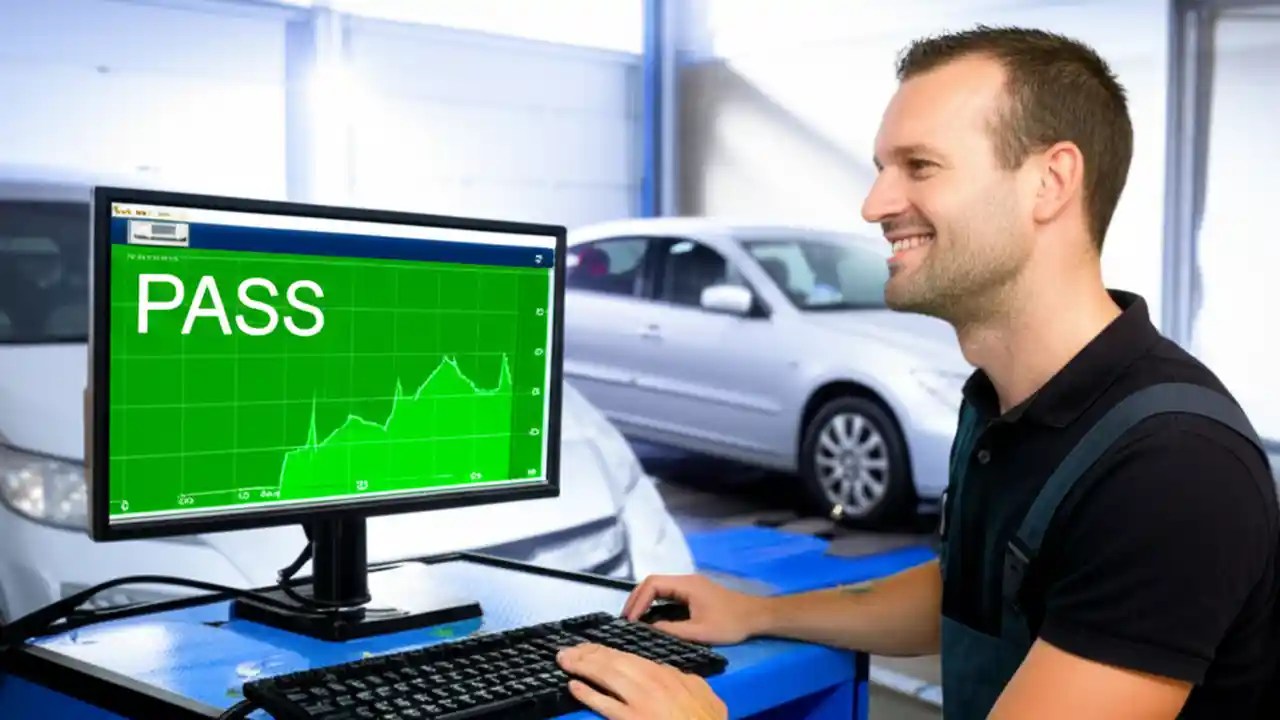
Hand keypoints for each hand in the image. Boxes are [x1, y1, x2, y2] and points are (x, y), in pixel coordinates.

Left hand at [557, 643, 726, 719]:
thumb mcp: (702, 692)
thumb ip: (683, 679)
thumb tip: (667, 672)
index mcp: (666, 674)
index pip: (629, 657)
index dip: (605, 652)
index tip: (590, 648)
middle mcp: (651, 682)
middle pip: (613, 662)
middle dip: (588, 654)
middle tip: (567, 651)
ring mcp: (640, 701)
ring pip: (606, 677)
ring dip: (582, 667)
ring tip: (565, 661)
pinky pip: (605, 705)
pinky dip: (587, 694)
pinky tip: (574, 686)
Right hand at [622, 573, 767, 644]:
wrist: (756, 616)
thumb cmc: (730, 623)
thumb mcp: (700, 631)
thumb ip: (672, 630)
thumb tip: (647, 629)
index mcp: (686, 585)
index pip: (652, 584)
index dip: (638, 601)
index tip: (631, 620)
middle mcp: (685, 580)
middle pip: (652, 582)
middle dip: (637, 599)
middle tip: (627, 619)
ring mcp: (689, 585)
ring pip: (659, 587)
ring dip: (645, 600)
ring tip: (634, 619)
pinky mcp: (693, 592)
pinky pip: (667, 593)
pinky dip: (655, 602)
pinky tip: (651, 618)